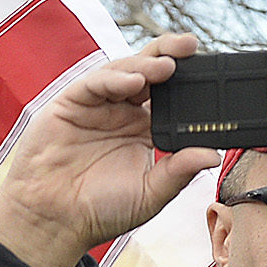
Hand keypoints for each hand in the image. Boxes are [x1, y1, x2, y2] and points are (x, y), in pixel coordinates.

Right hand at [0, 32, 222, 266]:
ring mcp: (98, 106)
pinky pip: (95, 82)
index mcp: (145, 131)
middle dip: (172, 55)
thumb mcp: (149, 194)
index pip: (173, 97)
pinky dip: (115, 77)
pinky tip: (134, 80)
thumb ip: (178, 172)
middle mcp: (123, 112)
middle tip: (192, 46)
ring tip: (167, 65)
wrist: (54, 221)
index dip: (190, 82)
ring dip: (147, 63)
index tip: (212, 74)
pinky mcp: (71, 103)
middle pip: (151, 72)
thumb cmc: (99, 211)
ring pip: (125, 70)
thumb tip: (212, 155)